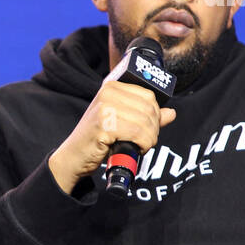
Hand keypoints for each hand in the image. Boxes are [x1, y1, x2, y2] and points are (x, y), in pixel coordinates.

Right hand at [49, 81, 175, 192]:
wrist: (73, 157)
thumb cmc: (97, 139)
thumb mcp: (122, 122)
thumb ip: (146, 116)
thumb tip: (171, 113)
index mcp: (112, 87)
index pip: (148, 96)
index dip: (155, 115)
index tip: (148, 129)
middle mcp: (108, 93)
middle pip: (149, 109)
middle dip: (153, 129)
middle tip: (144, 141)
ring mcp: (105, 107)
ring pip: (146, 122)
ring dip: (148, 139)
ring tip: (138, 146)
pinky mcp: (104, 124)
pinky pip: (138, 133)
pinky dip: (142, 145)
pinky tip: (134, 149)